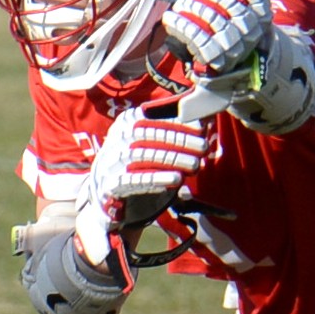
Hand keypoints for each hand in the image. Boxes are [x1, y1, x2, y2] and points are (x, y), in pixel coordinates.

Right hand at [76, 112, 209, 265]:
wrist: (113, 196)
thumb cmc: (142, 165)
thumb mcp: (156, 145)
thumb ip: (177, 132)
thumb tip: (205, 118)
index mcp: (126, 123)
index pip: (150, 116)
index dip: (176, 122)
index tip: (200, 129)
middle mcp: (115, 140)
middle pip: (145, 134)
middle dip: (178, 140)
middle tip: (203, 147)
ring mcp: (109, 162)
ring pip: (139, 156)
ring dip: (171, 159)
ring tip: (194, 165)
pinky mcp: (108, 185)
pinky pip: (131, 180)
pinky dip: (155, 178)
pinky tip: (176, 179)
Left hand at [161, 0, 271, 77]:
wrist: (226, 55)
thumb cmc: (224, 14)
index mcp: (261, 7)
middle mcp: (253, 27)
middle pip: (229, 4)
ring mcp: (238, 45)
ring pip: (215, 21)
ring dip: (193, 8)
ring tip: (181, 3)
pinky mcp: (219, 59)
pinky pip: (200, 40)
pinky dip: (182, 26)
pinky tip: (170, 18)